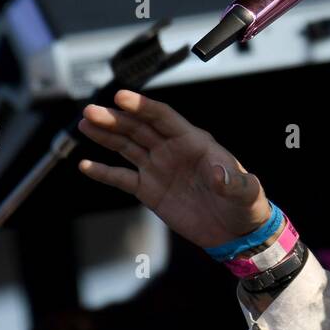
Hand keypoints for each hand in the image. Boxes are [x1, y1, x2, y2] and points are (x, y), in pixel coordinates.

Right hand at [76, 89, 272, 248]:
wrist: (236, 231)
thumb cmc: (245, 204)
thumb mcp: (245, 191)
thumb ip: (232, 182)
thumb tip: (220, 174)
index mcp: (194, 142)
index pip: (163, 117)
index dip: (142, 106)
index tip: (120, 97)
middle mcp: (173, 150)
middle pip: (139, 128)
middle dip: (115, 118)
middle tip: (91, 112)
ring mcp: (159, 169)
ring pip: (127, 146)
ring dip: (106, 135)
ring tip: (85, 123)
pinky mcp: (150, 191)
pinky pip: (122, 178)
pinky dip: (103, 172)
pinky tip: (85, 165)